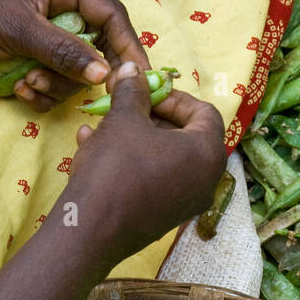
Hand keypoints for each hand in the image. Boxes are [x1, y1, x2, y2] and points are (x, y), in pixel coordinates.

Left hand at [0, 0, 148, 110]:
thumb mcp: (17, 28)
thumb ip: (63, 50)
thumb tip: (104, 73)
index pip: (109, 14)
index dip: (126, 45)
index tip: (137, 76)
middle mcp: (57, 10)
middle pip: (95, 50)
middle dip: (76, 73)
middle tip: (55, 83)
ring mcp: (44, 38)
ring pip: (74, 74)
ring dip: (53, 86)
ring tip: (26, 83)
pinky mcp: (30, 61)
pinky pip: (53, 86)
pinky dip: (40, 94)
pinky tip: (18, 88)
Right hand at [69, 62, 227, 256]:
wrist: (92, 230)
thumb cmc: (115, 168)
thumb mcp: (123, 119)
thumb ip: (133, 91)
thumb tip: (134, 70)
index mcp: (207, 153)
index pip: (205, 112)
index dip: (175, 97)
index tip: (147, 92)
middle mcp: (206, 181)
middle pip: (187, 137)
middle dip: (154, 118)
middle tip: (127, 107)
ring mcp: (187, 203)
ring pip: (167, 159)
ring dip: (138, 138)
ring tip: (104, 127)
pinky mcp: (166, 218)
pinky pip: (156, 180)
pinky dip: (134, 163)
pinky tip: (97, 151)